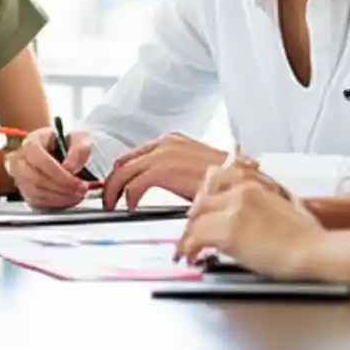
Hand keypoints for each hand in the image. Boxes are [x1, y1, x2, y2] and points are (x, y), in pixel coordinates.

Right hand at [11, 128, 92, 208]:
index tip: (76, 182)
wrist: (58, 152)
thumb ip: (79, 150)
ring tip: (76, 195)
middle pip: (36, 179)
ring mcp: (19, 176)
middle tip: (80, 190)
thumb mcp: (78, 139)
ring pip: (35, 193)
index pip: (39, 159)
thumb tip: (70, 168)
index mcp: (31, 142)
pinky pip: (36, 201)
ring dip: (59, 198)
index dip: (58, 174)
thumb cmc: (65, 144)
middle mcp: (20, 159)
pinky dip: (54, 203)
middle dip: (61, 188)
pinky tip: (67, 199)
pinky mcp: (24, 190)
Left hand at [101, 133, 227, 208]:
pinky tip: (131, 208)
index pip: (133, 155)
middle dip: (111, 182)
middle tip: (107, 199)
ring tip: (113, 206)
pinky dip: (128, 197)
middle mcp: (165, 143)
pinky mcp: (164, 170)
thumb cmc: (224, 179)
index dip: (120, 173)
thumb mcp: (193, 169)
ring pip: (124, 172)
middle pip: (124, 162)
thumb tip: (155, 183)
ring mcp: (163, 155)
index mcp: (171, 141)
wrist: (242, 180)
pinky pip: (135, 184)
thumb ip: (173, 171)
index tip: (115, 188)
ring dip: (114, 191)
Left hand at [173, 164, 323, 277]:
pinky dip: (188, 248)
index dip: (204, 200)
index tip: (201, 212)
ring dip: (189, 236)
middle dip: (194, 218)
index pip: (214, 182)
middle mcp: (239, 193)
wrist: (314, 250)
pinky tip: (190, 257)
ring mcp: (232, 211)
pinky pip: (196, 238)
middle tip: (191, 233)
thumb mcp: (288, 205)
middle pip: (201, 201)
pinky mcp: (228, 232)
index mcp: (253, 186)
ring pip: (195, 220)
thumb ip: (267, 203)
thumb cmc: (309, 236)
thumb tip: (258, 212)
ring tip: (188, 250)